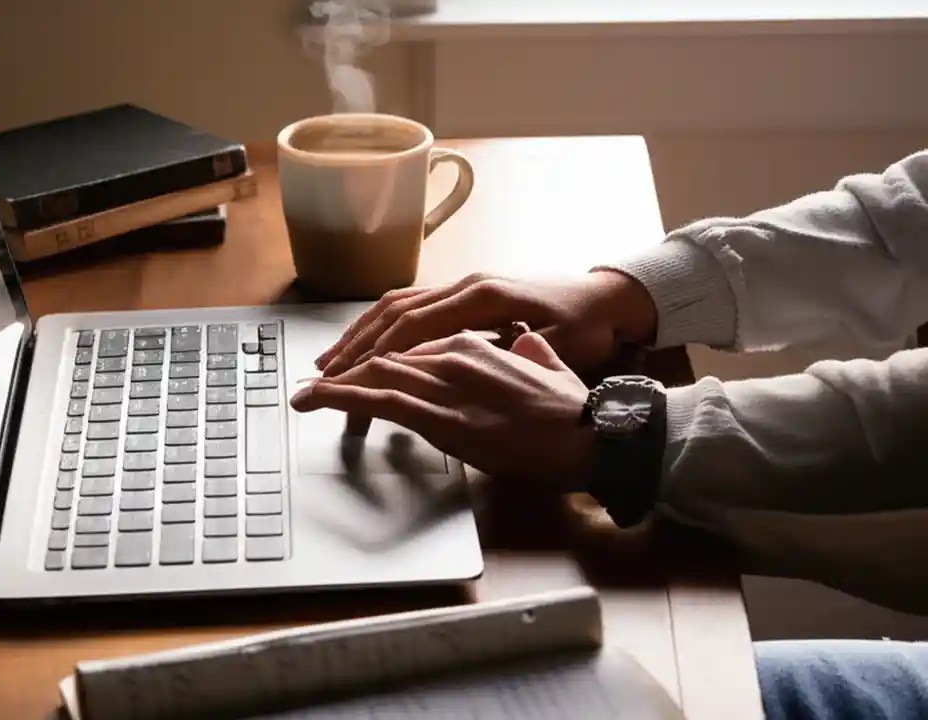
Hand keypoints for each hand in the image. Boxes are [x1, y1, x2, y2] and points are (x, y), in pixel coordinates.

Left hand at [292, 330, 594, 491]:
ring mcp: (445, 382)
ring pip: (373, 373)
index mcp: (472, 342)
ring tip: (304, 395)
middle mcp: (452, 353)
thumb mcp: (551, 367)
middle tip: (315, 386)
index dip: (374, 362)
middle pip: (382, 357)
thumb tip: (523, 345)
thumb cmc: (574, 409)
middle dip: (344, 372)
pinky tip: (318, 402)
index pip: (408, 346)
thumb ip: (530, 353)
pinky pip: (380, 401)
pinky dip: (342, 399)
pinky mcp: (441, 415)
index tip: (353, 374)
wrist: (593, 434)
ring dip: (332, 384)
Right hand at [315, 271, 656, 377]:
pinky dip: (381, 326)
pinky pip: (410, 305)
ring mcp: (462, 286)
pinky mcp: (462, 293)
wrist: (605, 299)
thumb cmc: (585, 327)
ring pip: (396, 305)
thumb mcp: (558, 346)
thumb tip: (473, 360)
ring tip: (332, 363)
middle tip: (324, 376)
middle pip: (395, 312)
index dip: (378, 351)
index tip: (348, 377)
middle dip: (356, 345)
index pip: (415, 323)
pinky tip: (365, 346)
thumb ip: (513, 352)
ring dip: (360, 334)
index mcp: (484, 297)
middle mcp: (465, 285)